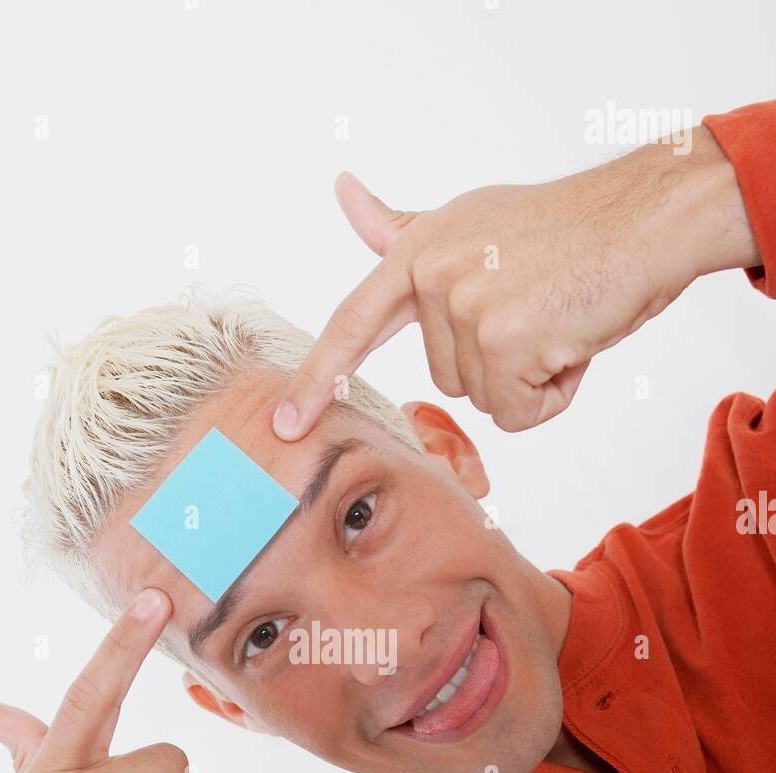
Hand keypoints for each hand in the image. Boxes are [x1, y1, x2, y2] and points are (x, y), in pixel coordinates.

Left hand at [273, 126, 755, 435]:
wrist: (642, 221)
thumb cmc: (567, 229)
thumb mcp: (471, 219)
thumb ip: (404, 230)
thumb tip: (344, 192)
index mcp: (417, 251)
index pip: (354, 322)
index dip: (319, 378)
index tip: (286, 424)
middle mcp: (432, 276)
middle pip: (447, 378)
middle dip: (501, 363)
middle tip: (543, 311)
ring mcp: (464, 306)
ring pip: (485, 397)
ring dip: (531, 376)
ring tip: (561, 320)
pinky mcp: (503, 338)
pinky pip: (518, 411)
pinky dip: (554, 393)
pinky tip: (574, 341)